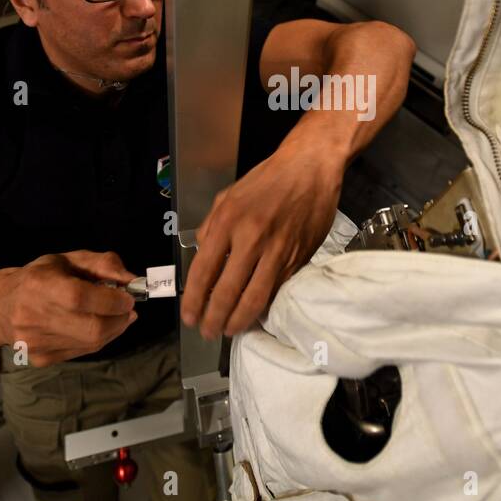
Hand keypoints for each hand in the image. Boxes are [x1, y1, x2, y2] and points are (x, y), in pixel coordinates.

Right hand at [0, 250, 136, 365]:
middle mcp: (33, 316)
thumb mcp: (68, 259)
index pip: (80, 298)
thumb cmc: (39, 278)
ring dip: (113, 330)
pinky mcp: (40, 358)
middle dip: (119, 319)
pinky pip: (82, 352)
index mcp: (40, 284)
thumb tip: (131, 280)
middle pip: (91, 328)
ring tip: (115, 317)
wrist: (1, 307)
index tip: (129, 298)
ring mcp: (36, 342)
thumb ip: (103, 264)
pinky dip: (98, 340)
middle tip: (127, 310)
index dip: (110, 300)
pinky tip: (95, 327)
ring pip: (91, 343)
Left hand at [181, 145, 342, 338]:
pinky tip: (253, 313)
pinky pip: (276, 290)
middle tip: (208, 332)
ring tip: (228, 330)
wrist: (310, 168)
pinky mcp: (298, 258)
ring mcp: (277, 251)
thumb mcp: (227, 196)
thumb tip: (203, 257)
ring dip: (238, 321)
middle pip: (227, 293)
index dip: (194, 300)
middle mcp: (251, 239)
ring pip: (255, 299)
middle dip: (214, 319)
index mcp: (228, 222)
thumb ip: (211, 227)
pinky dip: (263, 306)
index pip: (203, 271)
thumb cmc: (267, 179)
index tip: (189, 317)